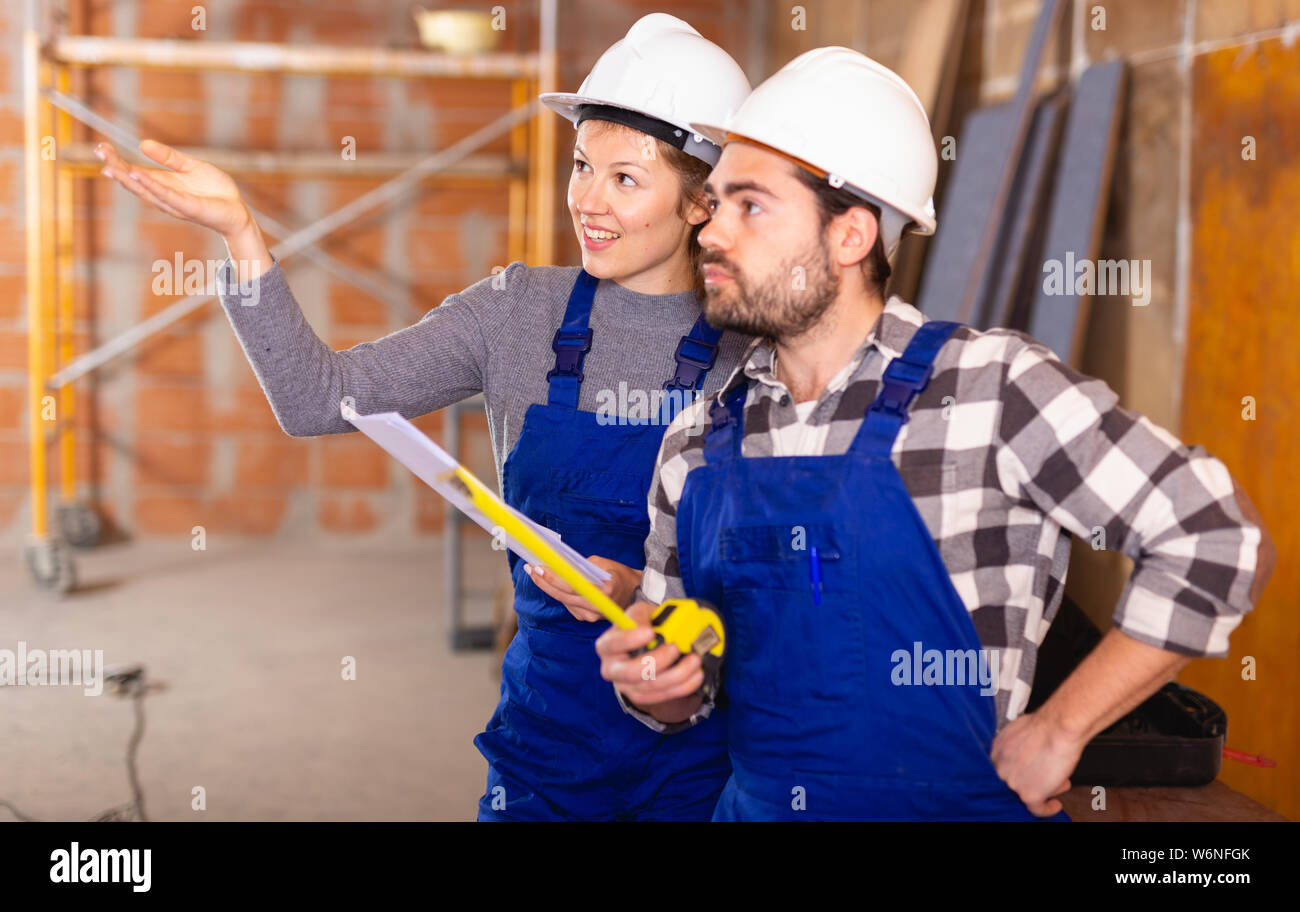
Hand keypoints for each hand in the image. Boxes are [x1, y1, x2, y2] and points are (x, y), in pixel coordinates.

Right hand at [94, 140, 252, 238]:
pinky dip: (152, 186)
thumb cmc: (215, 191)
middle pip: (134, 181)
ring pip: (146, 189)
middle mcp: (164, 195)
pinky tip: (139, 175)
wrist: (237, 211)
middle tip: (100, 152)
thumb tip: (142, 144)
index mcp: (163, 184)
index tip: (101, 147)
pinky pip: (166, 195)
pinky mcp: (188, 207)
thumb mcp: (190, 167)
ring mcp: (174, 202)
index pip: (134, 171)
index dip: (118, 161)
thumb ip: (169, 157)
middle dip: (117, 167)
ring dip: (128, 178)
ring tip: (112, 165)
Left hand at [524, 555, 641, 622]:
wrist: (636, 595)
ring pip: (562, 600)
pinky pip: (568, 604)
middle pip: (561, 595)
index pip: (570, 585)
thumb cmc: (621, 576)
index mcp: (602, 591)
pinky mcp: (586, 618)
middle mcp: (595, 607)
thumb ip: (582, 565)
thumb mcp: (605, 563)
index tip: (537, 567)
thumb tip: (560, 564)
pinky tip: (550, 583)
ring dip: (548, 586)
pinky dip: (559, 593)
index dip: (551, 577)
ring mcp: (590, 615)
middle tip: (529, 567)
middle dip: (543, 580)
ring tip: (535, 572)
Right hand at [596, 601, 704, 720]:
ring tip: (695, 659)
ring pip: (652, 685)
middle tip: (675, 647)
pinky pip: (661, 696)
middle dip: (658, 661)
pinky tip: (696, 675)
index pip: (613, 644)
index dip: (630, 639)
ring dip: (678, 674)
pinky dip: (682, 687)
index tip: (650, 632)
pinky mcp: (641, 697)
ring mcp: (625, 686)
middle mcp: (611, 669)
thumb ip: (642, 616)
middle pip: (631, 672)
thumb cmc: (640, 625)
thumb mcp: (639, 613)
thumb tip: (650, 628)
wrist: (646, 644)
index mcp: (606, 645)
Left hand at [990, 711, 1085, 816]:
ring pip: (1028, 792)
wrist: (1058, 727)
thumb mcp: (1021, 730)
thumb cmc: (1045, 724)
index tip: (1029, 771)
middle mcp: (1000, 767)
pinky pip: (1037, 809)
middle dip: (1033, 777)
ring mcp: (1013, 782)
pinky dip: (1047, 809)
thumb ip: (1018, 745)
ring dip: (1045, 788)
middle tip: (1046, 774)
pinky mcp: (1029, 794)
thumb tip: (1026, 752)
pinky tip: (1054, 804)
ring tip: (1058, 780)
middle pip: (1015, 779)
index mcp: (997, 750)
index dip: (1020, 769)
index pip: (1005, 766)